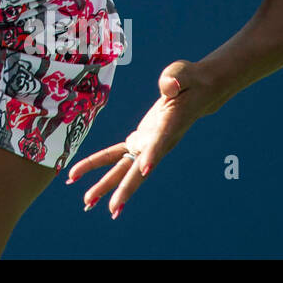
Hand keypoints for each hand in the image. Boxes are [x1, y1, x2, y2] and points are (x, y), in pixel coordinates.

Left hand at [64, 59, 215, 219]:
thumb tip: (170, 85)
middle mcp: (158, 141)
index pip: (160, 142)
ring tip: (87, 202)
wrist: (196, 91)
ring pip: (124, 168)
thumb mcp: (182, 73)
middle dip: (124, 188)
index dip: (153, 154)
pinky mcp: (139, 139)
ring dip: (105, 185)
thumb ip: (175, 78)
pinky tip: (86, 179)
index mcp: (169, 126)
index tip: (146, 169)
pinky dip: (99, 165)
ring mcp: (148, 143)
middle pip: (139, 168)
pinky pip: (116, 155)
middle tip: (111, 210)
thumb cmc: (188, 80)